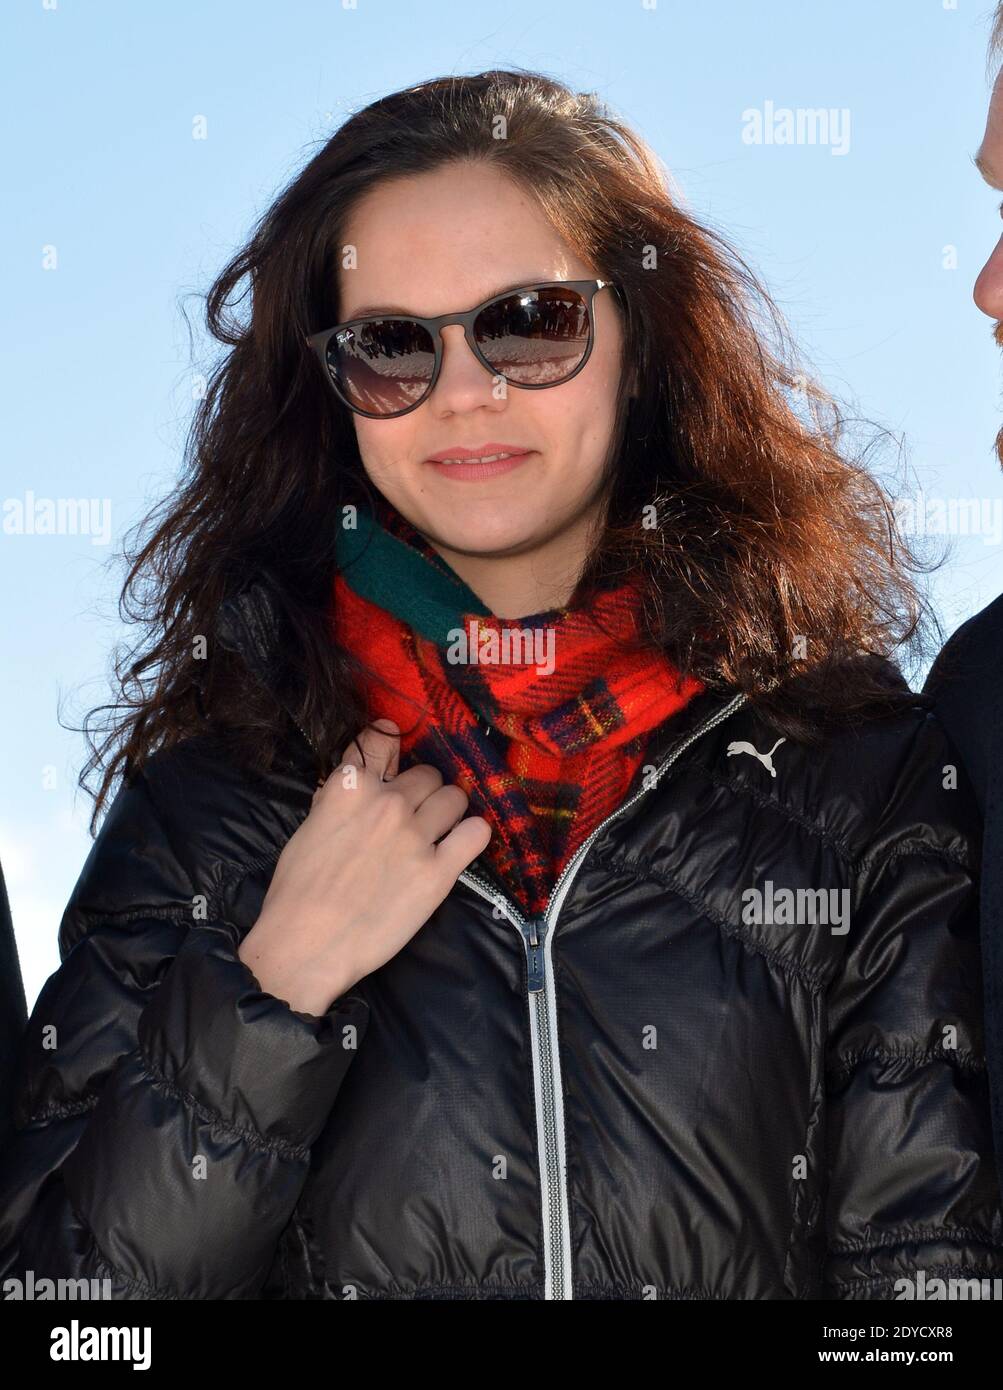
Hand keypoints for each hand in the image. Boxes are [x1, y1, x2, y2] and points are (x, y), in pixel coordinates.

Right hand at [238, 718, 491, 1014]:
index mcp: (351, 787)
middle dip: (423, 792)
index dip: (392, 746)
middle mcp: (388, 803)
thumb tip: (364, 781)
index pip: (383, 738)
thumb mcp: (311, 827)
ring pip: (455, 798)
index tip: (396, 760)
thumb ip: (341, 798)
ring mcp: (416, 835)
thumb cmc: (297, 893)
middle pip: (428, 774)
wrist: (305, 946)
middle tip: (414, 817)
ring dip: (449, 811)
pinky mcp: (439, 871)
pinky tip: (460, 846)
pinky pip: (476, 833)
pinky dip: (472, 835)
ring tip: (438, 832)